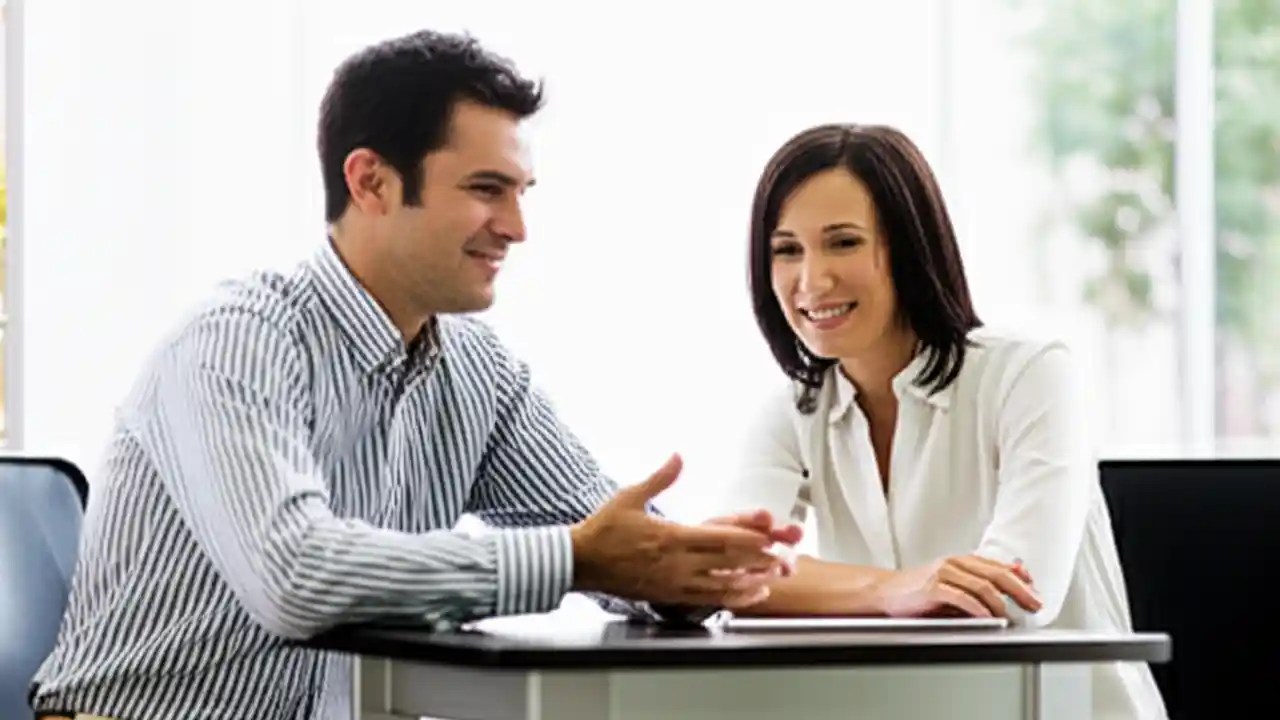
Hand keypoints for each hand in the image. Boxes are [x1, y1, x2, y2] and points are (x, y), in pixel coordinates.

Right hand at [570, 454, 789, 607]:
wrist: (581, 562)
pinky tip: (747, 595)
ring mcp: (673, 582)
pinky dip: (731, 598)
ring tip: (774, 578)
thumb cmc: (603, 530)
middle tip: (785, 558)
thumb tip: (678, 457)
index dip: (749, 539)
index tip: (771, 537)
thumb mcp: (629, 496)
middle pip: (727, 563)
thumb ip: (660, 477)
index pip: (719, 539)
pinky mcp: (668, 596)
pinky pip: (706, 600)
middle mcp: (676, 563)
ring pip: (721, 586)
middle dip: (758, 561)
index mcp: (670, 536)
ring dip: (750, 582)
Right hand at [870, 555, 1040, 618]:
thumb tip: (1004, 595)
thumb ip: (975, 589)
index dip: (1020, 579)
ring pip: (982, 584)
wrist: (885, 592)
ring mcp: (942, 573)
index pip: (998, 566)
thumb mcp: (951, 586)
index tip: (1035, 590)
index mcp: (961, 561)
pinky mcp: (931, 588)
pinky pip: (961, 596)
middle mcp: (954, 563)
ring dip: (1001, 602)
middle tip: (1034, 604)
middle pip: (996, 573)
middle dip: (1020, 590)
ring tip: (1011, 615)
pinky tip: (987, 616)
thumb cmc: (917, 592)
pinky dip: (978, 607)